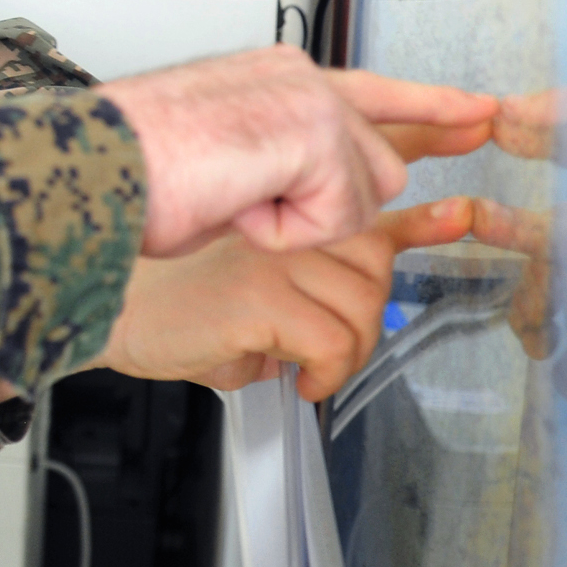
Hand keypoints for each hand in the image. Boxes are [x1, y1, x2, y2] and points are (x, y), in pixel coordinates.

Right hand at [94, 199, 476, 400]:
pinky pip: (333, 343)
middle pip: (376, 265)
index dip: (418, 193)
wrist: (108, 316)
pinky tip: (296, 379)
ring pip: (362, 308)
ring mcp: (271, 254)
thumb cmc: (168, 299)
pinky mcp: (258, 296)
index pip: (363, 187)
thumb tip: (390, 274)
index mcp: (281, 207)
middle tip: (323, 345)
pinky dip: (325, 373)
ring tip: (304, 364)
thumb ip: (323, 263)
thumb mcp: (256, 272)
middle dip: (362, 317)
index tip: (458, 210)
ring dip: (343, 352)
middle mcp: (281, 220)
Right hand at [98, 45, 495, 255]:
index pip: (372, 90)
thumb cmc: (124, 175)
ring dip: (299, 223)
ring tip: (228, 205)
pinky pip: (336, 219)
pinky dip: (284, 233)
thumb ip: (278, 161)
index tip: (478, 113)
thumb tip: (313, 190)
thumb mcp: (219, 162)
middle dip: (326, 206)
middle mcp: (295, 78)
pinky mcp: (316, 137)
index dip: (429, 107)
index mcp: (269, 76)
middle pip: (378, 164)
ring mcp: (309, 103)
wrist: (88, 173)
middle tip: (246, 208)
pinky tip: (236, 209)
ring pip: (363, 196)